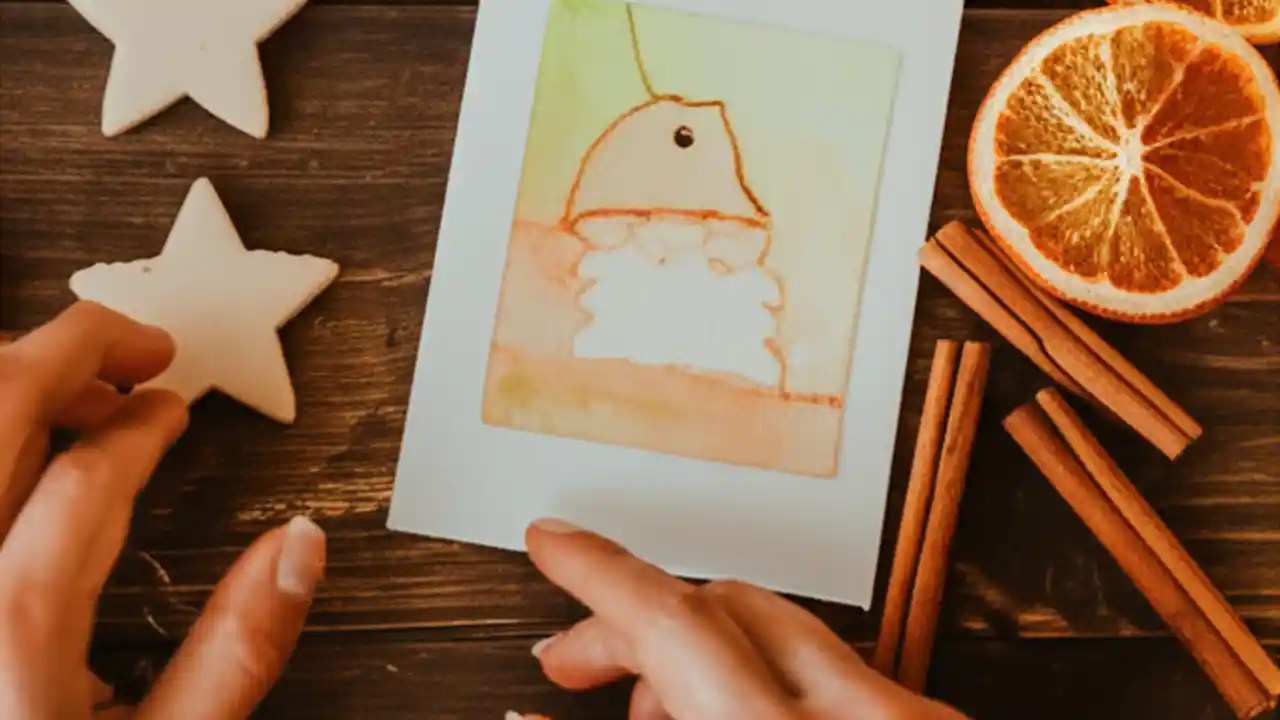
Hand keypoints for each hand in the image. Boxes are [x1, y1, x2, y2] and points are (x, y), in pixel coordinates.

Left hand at [0, 302, 325, 718]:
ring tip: (68, 383)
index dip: (144, 425)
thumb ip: (237, 650)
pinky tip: (10, 438)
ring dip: (7, 378)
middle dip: (67, 348)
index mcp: (12, 628)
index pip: (88, 477)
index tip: (175, 406)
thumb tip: (298, 543)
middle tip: (133, 343)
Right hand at [522, 519, 968, 719]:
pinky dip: (767, 683)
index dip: (599, 574)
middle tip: (574, 663)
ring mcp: (913, 719)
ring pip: (784, 634)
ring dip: (701, 654)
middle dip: (635, 623)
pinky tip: (735, 716)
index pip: (674, 624)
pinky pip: (837, 670)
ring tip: (649, 710)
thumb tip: (529, 716)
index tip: (552, 541)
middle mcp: (863, 719)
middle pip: (727, 609)